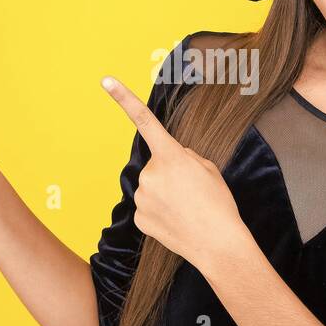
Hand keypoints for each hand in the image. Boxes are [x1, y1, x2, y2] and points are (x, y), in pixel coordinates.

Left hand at [101, 74, 246, 271]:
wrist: (218, 244)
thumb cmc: (219, 205)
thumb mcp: (208, 169)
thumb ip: (184, 157)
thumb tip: (170, 159)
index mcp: (170, 156)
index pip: (143, 120)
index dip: (123, 98)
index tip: (106, 80)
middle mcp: (150, 173)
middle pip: (157, 165)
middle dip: (171, 173)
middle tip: (193, 192)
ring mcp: (142, 197)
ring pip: (152, 187)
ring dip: (166, 193)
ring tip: (187, 208)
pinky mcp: (139, 218)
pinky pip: (148, 207)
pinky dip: (161, 212)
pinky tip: (177, 221)